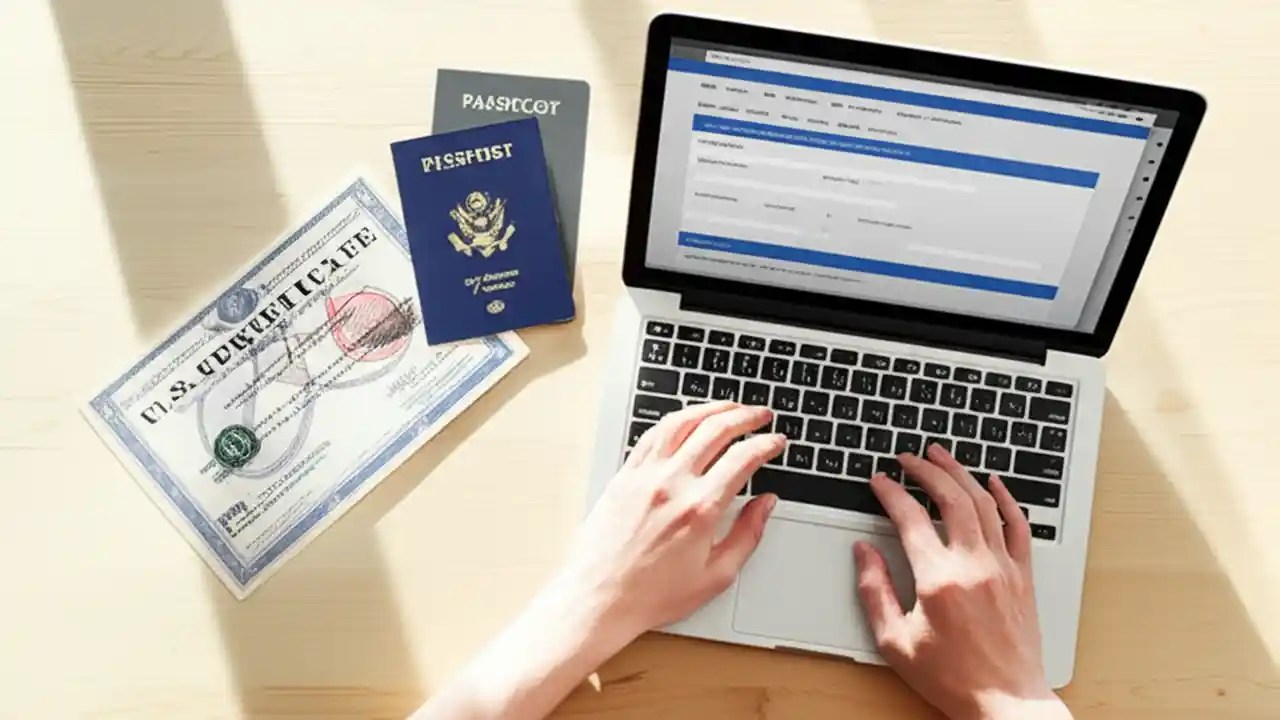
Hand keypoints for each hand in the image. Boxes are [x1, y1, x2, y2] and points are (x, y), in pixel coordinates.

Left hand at [551, 401, 784, 650]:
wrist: (598, 598)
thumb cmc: (652, 594)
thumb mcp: (715, 576)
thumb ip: (748, 535)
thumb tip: (765, 504)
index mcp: (700, 509)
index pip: (743, 458)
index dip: (767, 444)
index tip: (777, 442)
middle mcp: (672, 484)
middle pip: (716, 429)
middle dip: (745, 417)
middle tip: (761, 415)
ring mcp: (645, 475)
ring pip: (682, 422)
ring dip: (711, 408)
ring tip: (730, 407)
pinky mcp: (624, 475)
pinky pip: (653, 434)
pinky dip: (676, 420)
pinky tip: (688, 419)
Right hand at [855, 445, 1071, 719]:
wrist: (1006, 703)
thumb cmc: (951, 679)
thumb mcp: (895, 641)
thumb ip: (873, 591)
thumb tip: (863, 553)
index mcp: (938, 580)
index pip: (909, 518)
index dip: (889, 493)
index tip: (878, 481)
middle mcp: (974, 565)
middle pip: (950, 498)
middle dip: (926, 470)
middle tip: (908, 458)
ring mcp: (1003, 568)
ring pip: (984, 503)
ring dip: (960, 473)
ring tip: (942, 456)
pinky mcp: (1023, 577)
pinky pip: (1018, 526)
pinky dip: (1005, 499)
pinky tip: (993, 483)